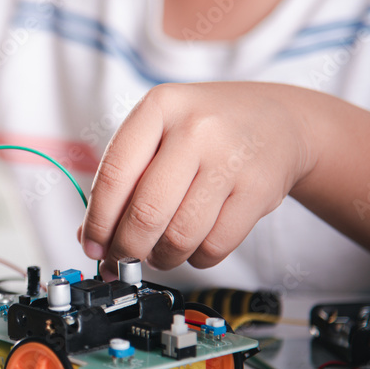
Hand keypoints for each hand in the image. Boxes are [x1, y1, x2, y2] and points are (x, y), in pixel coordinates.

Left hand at [79, 82, 315, 275]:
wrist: (280, 120)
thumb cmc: (206, 131)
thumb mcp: (160, 133)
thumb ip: (123, 177)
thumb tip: (89, 237)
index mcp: (159, 107)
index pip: (113, 175)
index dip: (97, 221)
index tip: (91, 246)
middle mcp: (195, 129)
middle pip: (146, 212)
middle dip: (127, 248)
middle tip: (122, 260)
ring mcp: (230, 159)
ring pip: (180, 236)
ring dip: (162, 258)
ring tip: (160, 253)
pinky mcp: (259, 190)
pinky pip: (215, 246)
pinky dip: (197, 259)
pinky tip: (193, 247)